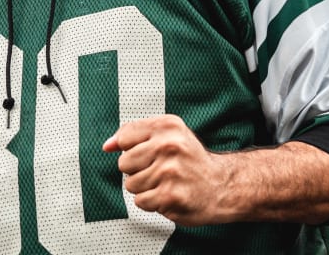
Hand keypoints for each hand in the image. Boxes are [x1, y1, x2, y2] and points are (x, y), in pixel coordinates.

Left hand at [103, 114, 231, 226]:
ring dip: (145, 188)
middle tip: (161, 170)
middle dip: (138, 170)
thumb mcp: (169, 135)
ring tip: (166, 183)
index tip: (150, 153)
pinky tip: (169, 194)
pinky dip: (152, 202)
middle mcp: (169, 145)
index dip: (133, 149)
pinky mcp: (169, 195)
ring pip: (131, 184)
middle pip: (124, 163)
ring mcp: (170, 171)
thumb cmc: (191, 161)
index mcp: (168, 126)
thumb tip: (107, 146)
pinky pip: (140, 201)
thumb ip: (135, 134)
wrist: (220, 186)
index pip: (125, 137)